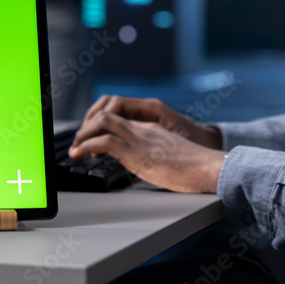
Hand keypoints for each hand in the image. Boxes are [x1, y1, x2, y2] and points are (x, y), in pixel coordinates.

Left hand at [69, 111, 225, 192]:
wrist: (209, 167)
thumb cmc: (197, 169)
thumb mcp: (173, 158)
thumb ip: (158, 157)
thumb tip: (150, 168)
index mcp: (151, 130)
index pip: (119, 119)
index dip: (101, 128)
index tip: (91, 142)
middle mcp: (143, 129)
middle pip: (106, 115)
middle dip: (87, 127)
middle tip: (78, 144)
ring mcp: (139, 138)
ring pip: (101, 122)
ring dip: (83, 135)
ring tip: (75, 149)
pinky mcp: (136, 152)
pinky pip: (104, 141)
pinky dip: (85, 146)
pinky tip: (78, 155)